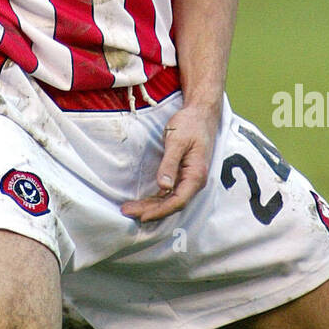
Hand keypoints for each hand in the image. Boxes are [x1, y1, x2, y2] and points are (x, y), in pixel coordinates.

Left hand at [121, 103, 219, 223]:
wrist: (201, 113)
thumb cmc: (190, 124)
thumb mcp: (177, 141)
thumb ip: (170, 164)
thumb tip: (164, 187)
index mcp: (196, 175)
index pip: (178, 201)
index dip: (160, 211)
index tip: (142, 215)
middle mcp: (195, 181)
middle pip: (172, 204)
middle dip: (150, 211)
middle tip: (127, 212)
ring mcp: (189, 179)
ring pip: (170, 199)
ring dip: (151, 206)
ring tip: (130, 209)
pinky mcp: (183, 175)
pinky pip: (170, 192)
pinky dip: (156, 198)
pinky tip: (143, 201)